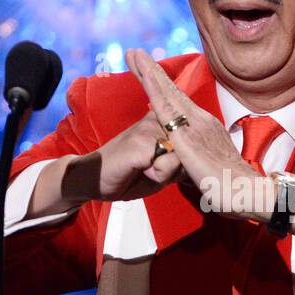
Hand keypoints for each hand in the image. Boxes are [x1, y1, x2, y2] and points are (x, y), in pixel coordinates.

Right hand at [69, 109, 185, 202]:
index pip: (196, 142)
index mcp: (164, 117)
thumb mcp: (165, 168)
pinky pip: (169, 165)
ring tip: (146, 168)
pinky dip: (159, 176)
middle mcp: (159, 116)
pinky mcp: (141, 140)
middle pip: (191, 151)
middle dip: (177, 168)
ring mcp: (149, 126)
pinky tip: (141, 170)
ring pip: (181, 158)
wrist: (93, 178)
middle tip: (151, 167)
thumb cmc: (131, 175)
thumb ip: (183, 158)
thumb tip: (200, 155)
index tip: (158, 161)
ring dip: (167, 172)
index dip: (184, 163)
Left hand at [125, 47, 268, 218]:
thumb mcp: (211, 169)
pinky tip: (145, 77)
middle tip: (135, 52)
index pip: (179, 102)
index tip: (147, 71)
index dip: (163, 86)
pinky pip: (168, 110)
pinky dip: (155, 90)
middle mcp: (202, 121)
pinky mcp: (188, 138)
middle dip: (152, 71)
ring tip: (136, 55)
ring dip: (151, 73)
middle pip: (172, 91)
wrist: (250, 194)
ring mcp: (196, 127)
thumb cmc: (232, 189)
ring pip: (168, 94)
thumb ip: (199, 161)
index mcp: (205, 128)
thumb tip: (193, 163)